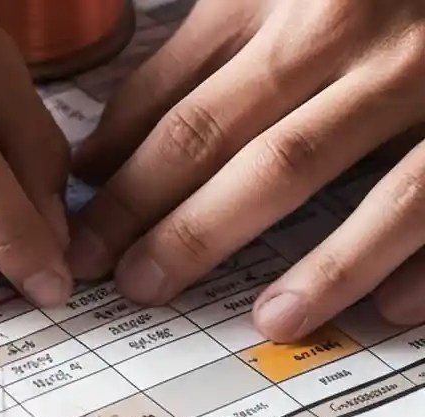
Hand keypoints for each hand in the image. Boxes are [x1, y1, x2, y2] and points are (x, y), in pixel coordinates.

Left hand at [70, 0, 424, 341]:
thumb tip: (97, 160)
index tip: (87, 244)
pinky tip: (391, 310)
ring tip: (268, 323)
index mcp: (297, 9)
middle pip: (273, 162)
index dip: (132, 192)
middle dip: (195, 235)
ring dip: (327, 269)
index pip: (196, 122)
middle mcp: (372, 47)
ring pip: (386, 193)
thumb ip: (178, 68)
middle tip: (138, 288)